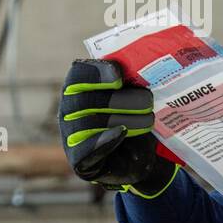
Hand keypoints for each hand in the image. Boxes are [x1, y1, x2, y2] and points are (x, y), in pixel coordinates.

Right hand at [58, 59, 178, 197]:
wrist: (140, 156)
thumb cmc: (137, 117)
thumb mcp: (137, 95)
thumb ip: (136, 79)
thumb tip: (153, 61)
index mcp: (80, 88)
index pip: (79, 74)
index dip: (97, 73)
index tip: (119, 76)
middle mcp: (70, 110)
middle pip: (86, 100)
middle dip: (120, 99)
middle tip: (148, 100)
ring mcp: (72, 136)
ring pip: (89, 124)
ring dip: (124, 119)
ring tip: (149, 119)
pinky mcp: (79, 160)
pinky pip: (86, 151)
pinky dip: (105, 140)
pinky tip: (122, 133)